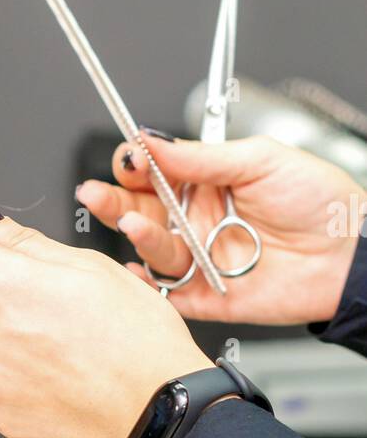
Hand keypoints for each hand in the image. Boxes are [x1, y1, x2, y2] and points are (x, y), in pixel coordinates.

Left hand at [0, 200, 212, 437]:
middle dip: (2, 293)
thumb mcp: (91, 267)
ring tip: (65, 347)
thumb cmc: (138, 340)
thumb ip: (24, 241)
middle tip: (55, 306)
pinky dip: (20, 376)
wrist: (158, 412)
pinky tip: (60, 376)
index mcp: (6, 284)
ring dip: (11, 336)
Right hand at [77, 133, 365, 325]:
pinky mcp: (208, 296)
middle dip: (115, 201)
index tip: (129, 159)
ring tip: (137, 224)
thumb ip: (200, 156)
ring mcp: (201, 259)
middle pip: (141, 211)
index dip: (135, 166)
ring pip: (153, 251)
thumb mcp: (260, 160)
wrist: (350, 254)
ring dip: (138, 237)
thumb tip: (152, 142)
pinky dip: (149, 287)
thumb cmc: (319, 201)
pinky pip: (169, 294)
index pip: (154, 174)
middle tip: (95, 192)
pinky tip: (138, 272)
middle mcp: (197, 221)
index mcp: (205, 184)